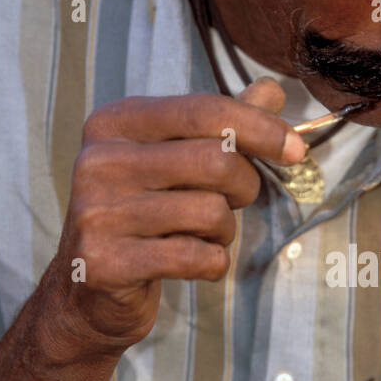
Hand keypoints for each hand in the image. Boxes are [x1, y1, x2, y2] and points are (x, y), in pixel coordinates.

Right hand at [43, 79, 306, 357]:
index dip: (261, 128)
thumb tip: (272, 91)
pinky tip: (193, 262)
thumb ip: (221, 125)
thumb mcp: (175, 159)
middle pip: (215, 160)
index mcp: (115, 123)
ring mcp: (98, 213)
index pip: (204, 110)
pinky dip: (212, 264)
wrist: (85, 289)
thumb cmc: (142, 215)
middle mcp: (100, 161)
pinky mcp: (106, 263)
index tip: (295, 149)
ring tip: (200, 235)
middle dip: (244, 186)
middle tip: (233, 202)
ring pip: (210, 212)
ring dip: (224, 231)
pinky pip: (194, 257)